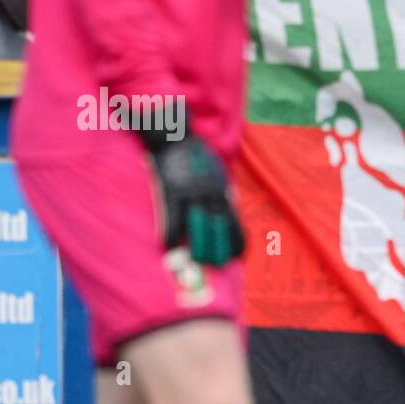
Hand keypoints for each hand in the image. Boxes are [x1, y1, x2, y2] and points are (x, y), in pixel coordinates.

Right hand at [144, 133, 245, 265]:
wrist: (175, 138)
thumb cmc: (196, 155)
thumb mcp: (218, 171)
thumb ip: (223, 188)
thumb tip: (231, 200)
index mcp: (223, 194)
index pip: (236, 225)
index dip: (238, 244)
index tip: (237, 257)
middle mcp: (211, 197)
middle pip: (219, 232)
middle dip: (219, 252)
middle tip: (216, 265)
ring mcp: (192, 195)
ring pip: (198, 229)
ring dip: (197, 249)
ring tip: (196, 262)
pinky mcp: (171, 193)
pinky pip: (172, 220)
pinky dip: (170, 236)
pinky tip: (167, 246)